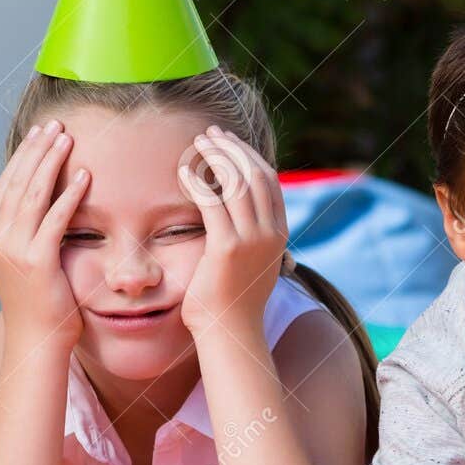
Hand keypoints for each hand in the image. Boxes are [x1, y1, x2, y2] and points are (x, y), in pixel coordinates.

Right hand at [0, 118, 89, 351]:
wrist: (36, 341)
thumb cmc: (41, 305)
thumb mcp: (30, 263)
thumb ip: (33, 236)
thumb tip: (50, 211)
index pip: (7, 185)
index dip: (24, 156)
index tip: (41, 133)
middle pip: (16, 182)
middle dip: (36, 150)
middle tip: (55, 124)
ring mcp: (14, 249)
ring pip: (32, 194)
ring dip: (51, 163)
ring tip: (68, 138)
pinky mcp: (37, 262)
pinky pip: (55, 220)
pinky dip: (69, 196)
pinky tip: (85, 177)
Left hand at [179, 126, 287, 340]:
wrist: (230, 331)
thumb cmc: (233, 300)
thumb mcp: (254, 263)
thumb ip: (252, 236)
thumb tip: (240, 213)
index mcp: (279, 235)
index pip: (270, 182)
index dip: (249, 156)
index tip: (229, 142)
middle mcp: (271, 234)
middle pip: (256, 175)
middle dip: (233, 148)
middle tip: (211, 134)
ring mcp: (252, 240)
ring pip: (237, 183)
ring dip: (216, 156)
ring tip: (198, 143)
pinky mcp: (227, 248)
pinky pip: (212, 203)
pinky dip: (199, 181)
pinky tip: (185, 171)